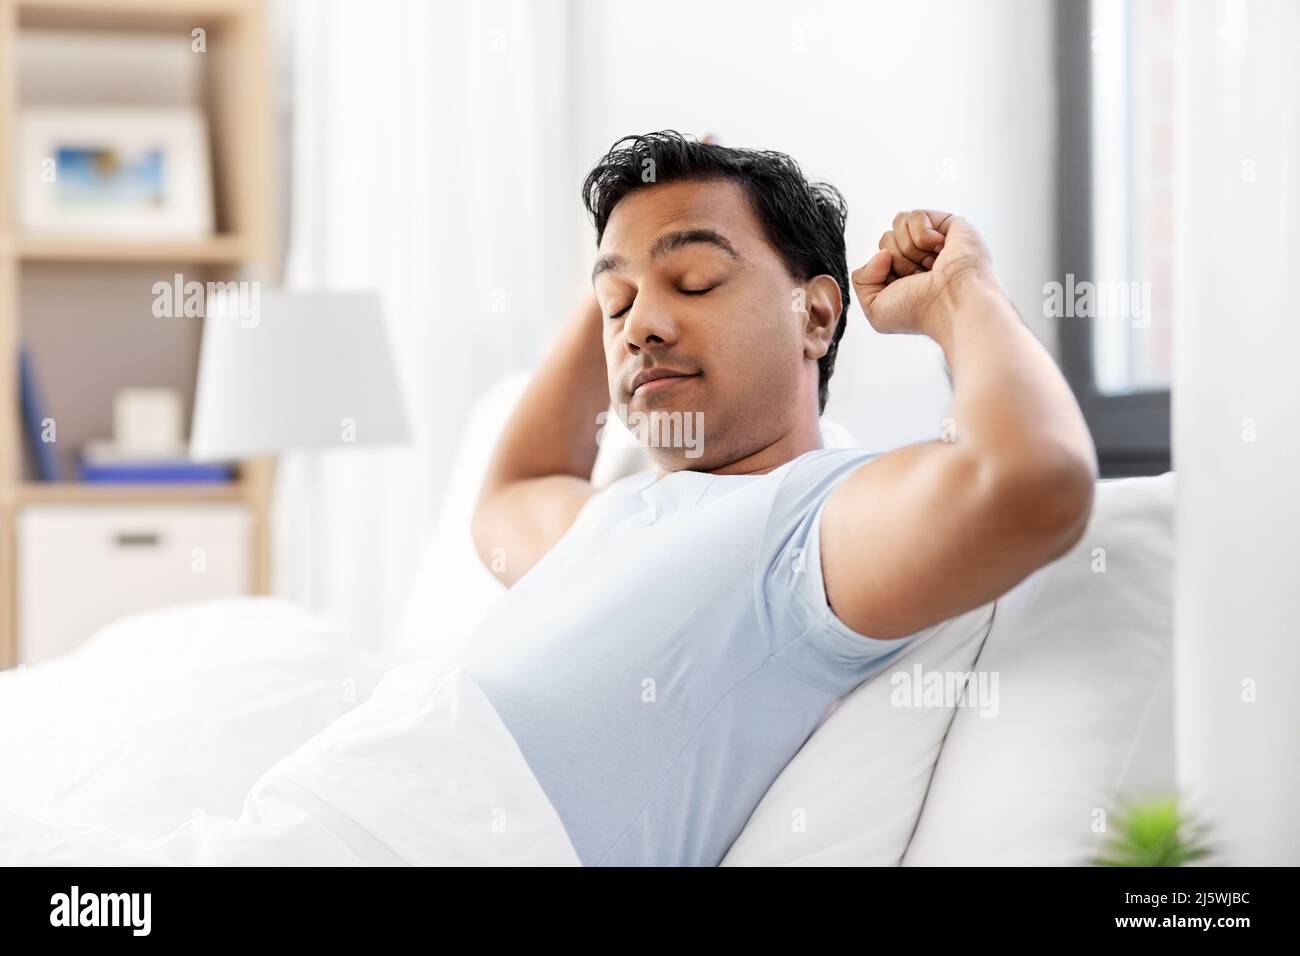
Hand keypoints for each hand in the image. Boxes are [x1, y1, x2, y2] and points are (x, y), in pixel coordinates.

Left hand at [851, 210, 994, 337]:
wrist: (951, 305)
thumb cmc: (919, 312)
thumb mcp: (874, 308)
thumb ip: (861, 279)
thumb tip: (882, 253)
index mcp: (905, 274)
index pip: (879, 255)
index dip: (884, 271)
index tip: (905, 288)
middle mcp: (920, 256)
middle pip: (886, 238)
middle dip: (897, 259)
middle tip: (920, 277)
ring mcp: (935, 239)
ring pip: (898, 222)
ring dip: (909, 248)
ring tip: (931, 265)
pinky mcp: (950, 224)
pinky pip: (915, 216)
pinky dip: (923, 236)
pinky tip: (941, 251)